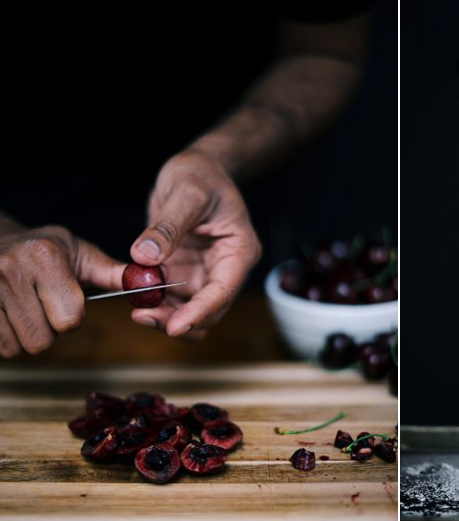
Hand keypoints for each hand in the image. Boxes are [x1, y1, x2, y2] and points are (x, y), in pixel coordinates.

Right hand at [0, 224, 123, 355]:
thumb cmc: (43, 250)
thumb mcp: (79, 254)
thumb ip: (114, 275)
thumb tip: (155, 287)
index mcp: (45, 257)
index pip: (69, 318)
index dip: (71, 318)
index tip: (65, 303)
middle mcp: (11, 270)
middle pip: (42, 338)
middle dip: (49, 330)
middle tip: (42, 309)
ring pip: (17, 346)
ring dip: (25, 337)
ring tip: (24, 310)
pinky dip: (5, 338)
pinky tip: (8, 316)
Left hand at [129, 149, 260, 338]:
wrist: (198, 168)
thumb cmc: (201, 174)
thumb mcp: (186, 192)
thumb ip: (167, 226)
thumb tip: (144, 257)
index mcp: (238, 251)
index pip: (223, 291)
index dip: (199, 313)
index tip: (174, 327)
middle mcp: (224, 268)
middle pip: (208, 311)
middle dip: (178, 320)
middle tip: (141, 316)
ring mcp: (204, 272)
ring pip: (189, 311)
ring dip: (164, 315)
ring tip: (134, 307)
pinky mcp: (184, 271)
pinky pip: (170, 298)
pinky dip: (153, 301)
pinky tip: (133, 293)